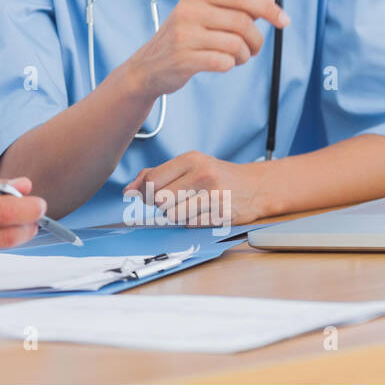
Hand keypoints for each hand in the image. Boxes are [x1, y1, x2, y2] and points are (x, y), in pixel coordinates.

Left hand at [123, 151, 270, 225]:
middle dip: (161, 205)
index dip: (146, 193)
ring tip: (191, 207)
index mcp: (190, 159)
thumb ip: (156, 175)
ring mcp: (213, 194)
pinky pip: (189, 225)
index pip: (151, 179)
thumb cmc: (217, 176)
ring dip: (176, 216)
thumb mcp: (188, 166)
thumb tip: (128, 191)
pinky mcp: (221, 214)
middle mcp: (202, 174)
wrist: (257, 186)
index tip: (154, 196)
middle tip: (175, 202)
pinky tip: (203, 213)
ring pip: (172, 215)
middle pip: (159, 199)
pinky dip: (191, 222)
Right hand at [127, 0, 288, 99]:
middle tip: (254, 49)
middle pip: (242, 22)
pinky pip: (223, 62)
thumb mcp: (206, 15)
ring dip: (244, 56)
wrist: (147, 67)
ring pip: (236, 44)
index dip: (268, 8)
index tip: (284, 21)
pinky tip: (222, 64)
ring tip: (236, 58)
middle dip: (257, 39)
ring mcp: (183, 35)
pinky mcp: (183, 58)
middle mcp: (188, 11)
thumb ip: (238, 6)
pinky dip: (230, 65)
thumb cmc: (183, 39)